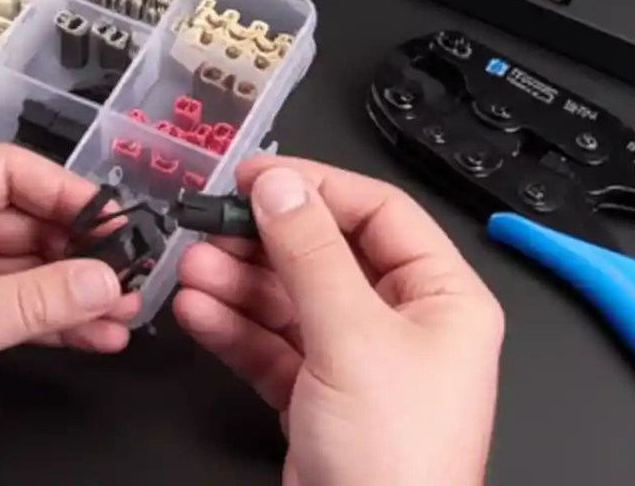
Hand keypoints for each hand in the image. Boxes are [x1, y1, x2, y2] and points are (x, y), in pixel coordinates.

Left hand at [0, 145, 139, 482]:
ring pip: (21, 268)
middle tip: (130, 274)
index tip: (115, 222)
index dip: (64, 193)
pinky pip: (9, 307)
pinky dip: (48, 320)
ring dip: (70, 291)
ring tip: (122, 312)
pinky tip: (92, 335)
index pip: (3, 172)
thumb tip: (102, 281)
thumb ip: (30, 303)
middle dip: (77, 250)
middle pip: (20, 220)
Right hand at [174, 157, 504, 485]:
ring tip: (192, 266)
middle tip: (212, 222)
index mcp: (442, 298)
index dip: (315, 188)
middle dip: (262, 241)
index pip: (377, 214)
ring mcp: (358, 363)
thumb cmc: (400, 463)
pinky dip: (234, 328)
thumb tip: (282, 187)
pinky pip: (271, 345)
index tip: (257, 177)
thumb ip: (310, 254)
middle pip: (325, 255)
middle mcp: (404, 326)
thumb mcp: (352, 337)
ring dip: (238, 282)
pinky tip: (198, 310)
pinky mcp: (317, 398)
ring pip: (289, 301)